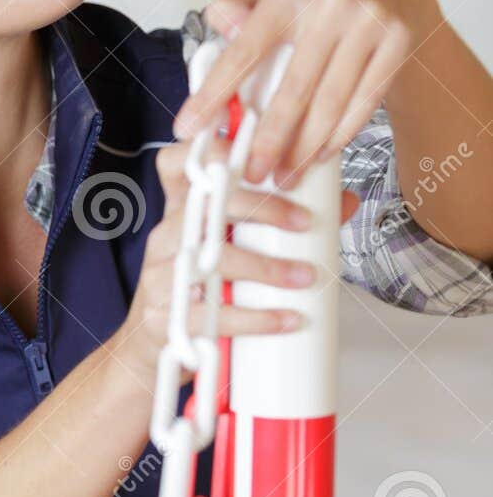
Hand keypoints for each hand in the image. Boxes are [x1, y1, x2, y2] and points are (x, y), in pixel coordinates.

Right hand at [113, 138, 360, 387]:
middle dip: (262, 208)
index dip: (212, 149)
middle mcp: (167, 237)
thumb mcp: (230, 249)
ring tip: (304, 277)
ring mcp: (162, 276)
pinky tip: (286, 319)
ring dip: (267, 268)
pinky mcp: (164, 318)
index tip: (255, 150)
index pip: (180, 163)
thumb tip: (342, 201)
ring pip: (213, 259)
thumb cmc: (198, 290)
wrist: (154, 347)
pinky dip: (257, 318)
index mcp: (181, 213)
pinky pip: (214, 314)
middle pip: (208, 204)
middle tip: (303, 222)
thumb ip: (280, 222)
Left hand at [173, 0, 442, 189]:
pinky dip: (339, 137)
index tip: (188, 128)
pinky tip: (319, 156)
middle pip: (292, 91)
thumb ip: (236, 5)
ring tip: (284, 176)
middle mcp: (330, 4)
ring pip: (330, 105)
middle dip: (268, 142)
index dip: (214, 94)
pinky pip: (363, 104)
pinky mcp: (398, 44)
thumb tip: (223, 27)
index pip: (244, 52)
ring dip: (304, 150)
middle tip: (251, 174)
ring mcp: (369, 24)